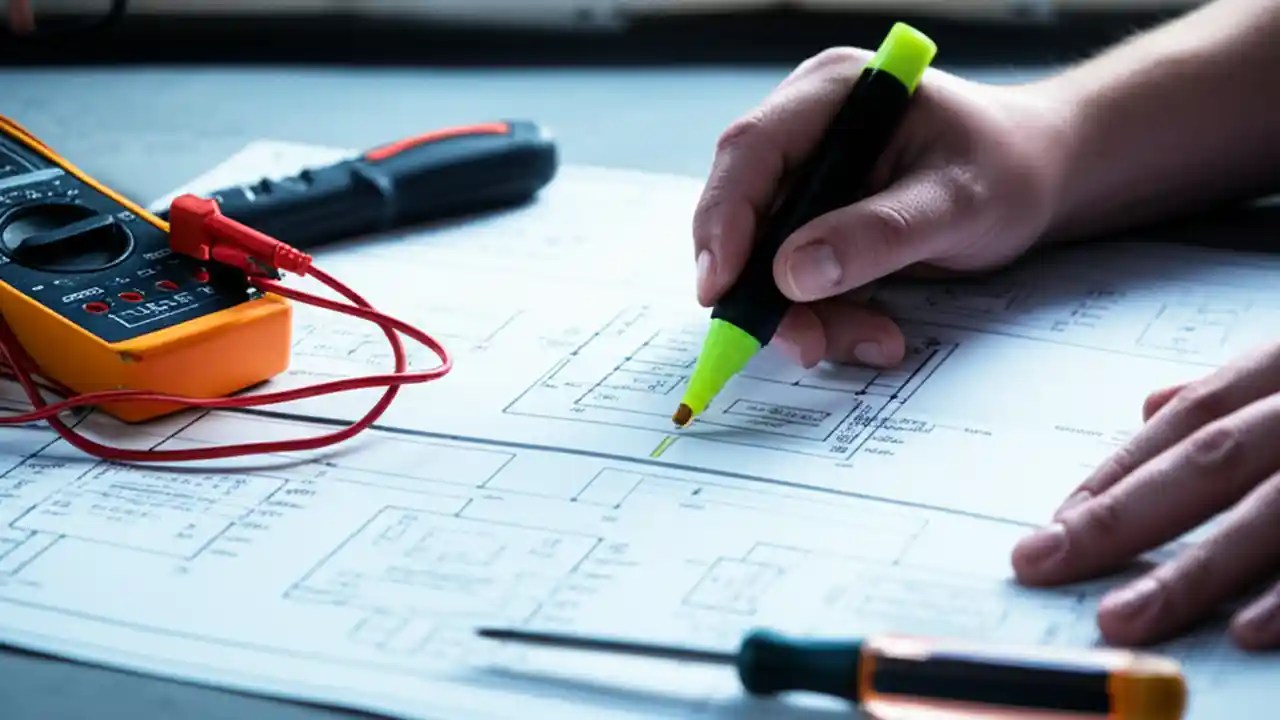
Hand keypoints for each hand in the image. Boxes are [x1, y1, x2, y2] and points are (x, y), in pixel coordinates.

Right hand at [691, 47, 1073, 367]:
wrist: (1042, 179)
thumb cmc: (1009, 169)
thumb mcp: (956, 204)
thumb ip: (878, 235)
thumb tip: (791, 275)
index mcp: (832, 93)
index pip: (750, 151)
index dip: (723, 222)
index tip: (720, 289)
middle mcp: (805, 130)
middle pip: (745, 213)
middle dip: (766, 289)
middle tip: (803, 343)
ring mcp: (807, 176)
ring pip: (765, 259)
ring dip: (806, 314)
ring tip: (873, 340)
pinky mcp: (815, 219)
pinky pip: (793, 278)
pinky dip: (826, 315)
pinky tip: (874, 329)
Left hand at [1012, 341, 1279, 649]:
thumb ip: (1241, 392)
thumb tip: (1156, 404)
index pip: (1191, 418)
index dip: (1119, 470)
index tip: (1054, 522)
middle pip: (1208, 460)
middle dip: (1120, 516)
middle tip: (1040, 562)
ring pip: (1269, 514)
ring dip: (1191, 570)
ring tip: (1121, 618)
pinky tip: (1242, 633)